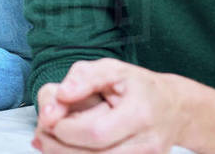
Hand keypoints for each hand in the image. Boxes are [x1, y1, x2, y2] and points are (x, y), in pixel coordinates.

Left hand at [33, 58, 184, 152]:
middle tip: (40, 134)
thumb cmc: (137, 86)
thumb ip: (83, 77)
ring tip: (47, 142)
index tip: (49, 118)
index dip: (66, 128)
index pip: (95, 132)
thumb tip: (60, 95)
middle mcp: (148, 144)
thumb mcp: (112, 69)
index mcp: (141, 114)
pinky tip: (64, 149)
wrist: (174, 109)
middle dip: (59, 147)